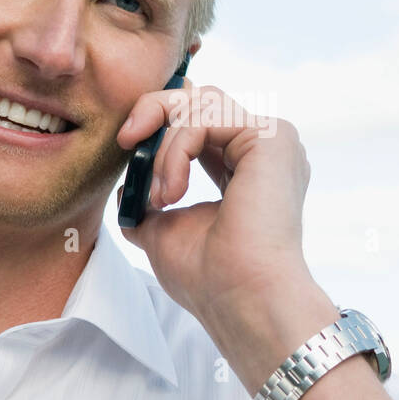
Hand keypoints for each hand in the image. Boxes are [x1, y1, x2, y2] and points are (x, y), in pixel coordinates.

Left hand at [116, 79, 334, 389]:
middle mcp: (264, 149)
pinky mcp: (271, 137)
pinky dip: (176, 152)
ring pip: (199, 104)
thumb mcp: (164, 230)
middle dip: (154, 114)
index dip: (160, 122)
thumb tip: (127, 184)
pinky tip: (173, 194)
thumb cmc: (209, 278)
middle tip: (127, 141)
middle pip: (199, 98)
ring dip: (163, 148)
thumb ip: (149, 199)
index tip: (126, 143)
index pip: (199, 119)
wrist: (240, 301)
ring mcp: (272, 140)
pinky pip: (205, 119)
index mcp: (246, 166)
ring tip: (159, 197)